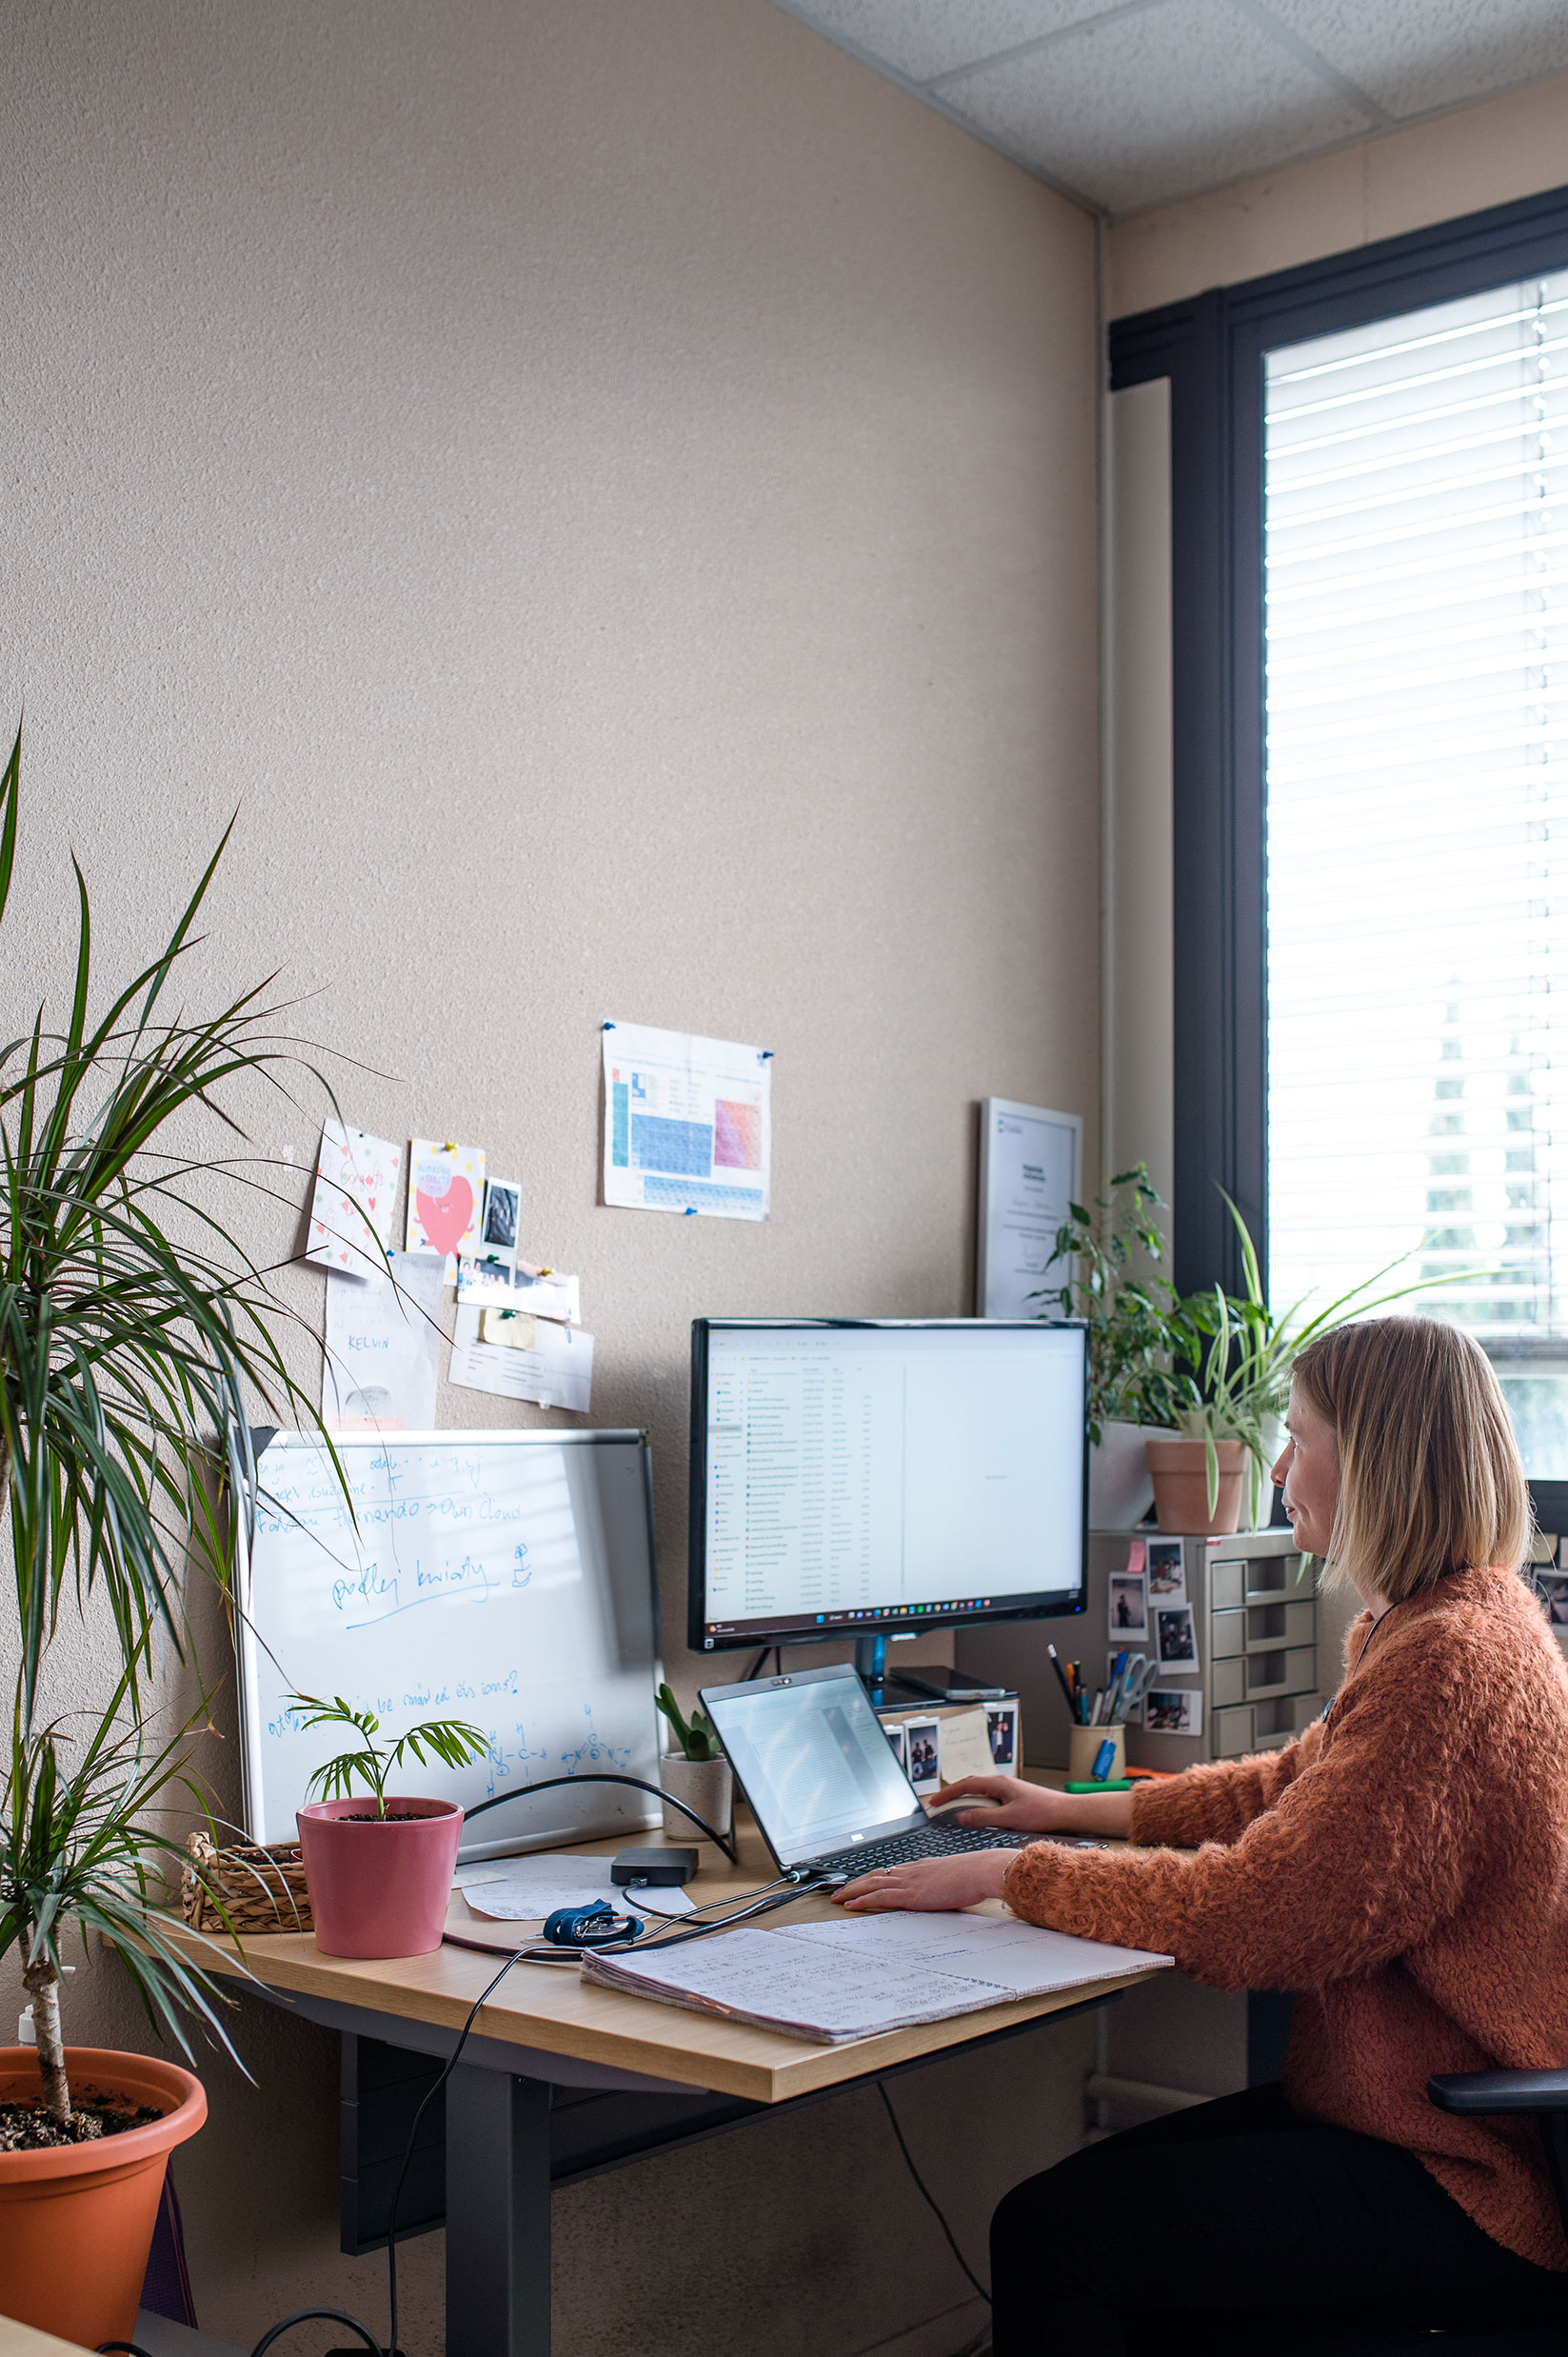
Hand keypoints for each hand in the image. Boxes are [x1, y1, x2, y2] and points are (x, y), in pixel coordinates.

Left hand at [830, 1851, 1014, 1912]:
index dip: (875, 1876)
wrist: (981, 1871)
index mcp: (923, 1867)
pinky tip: (850, 1905)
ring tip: (836, 1898)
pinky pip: (878, 1896)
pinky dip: (861, 1900)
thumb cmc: (977, 1875)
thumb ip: (948, 1882)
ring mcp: (909, 1881)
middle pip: (876, 1874)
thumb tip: (950, 1889)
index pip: (892, 1870)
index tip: (864, 1882)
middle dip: (856, 1883)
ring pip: (871, 1883)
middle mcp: (912, 1870)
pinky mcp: (910, 1893)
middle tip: (840, 1890)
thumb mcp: (959, 1877)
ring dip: (851, 1890)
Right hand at [930, 1775, 1073, 1831]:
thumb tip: (962, 1817)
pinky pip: (989, 1799)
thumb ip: (984, 1818)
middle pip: (970, 1786)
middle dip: (952, 1795)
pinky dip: (978, 1805)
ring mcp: (1008, 1790)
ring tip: (952, 1811)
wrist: (1067, 1813)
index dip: (947, 1793)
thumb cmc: (1043, 1813)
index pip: (965, 1785)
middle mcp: (1002, 1783)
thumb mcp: (1010, 1818)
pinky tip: (977, 1816)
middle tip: (937, 1805)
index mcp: (999, 1783)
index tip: (933, 1802)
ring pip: (980, 1793)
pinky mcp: (1014, 1799)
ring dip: (965, 1800)